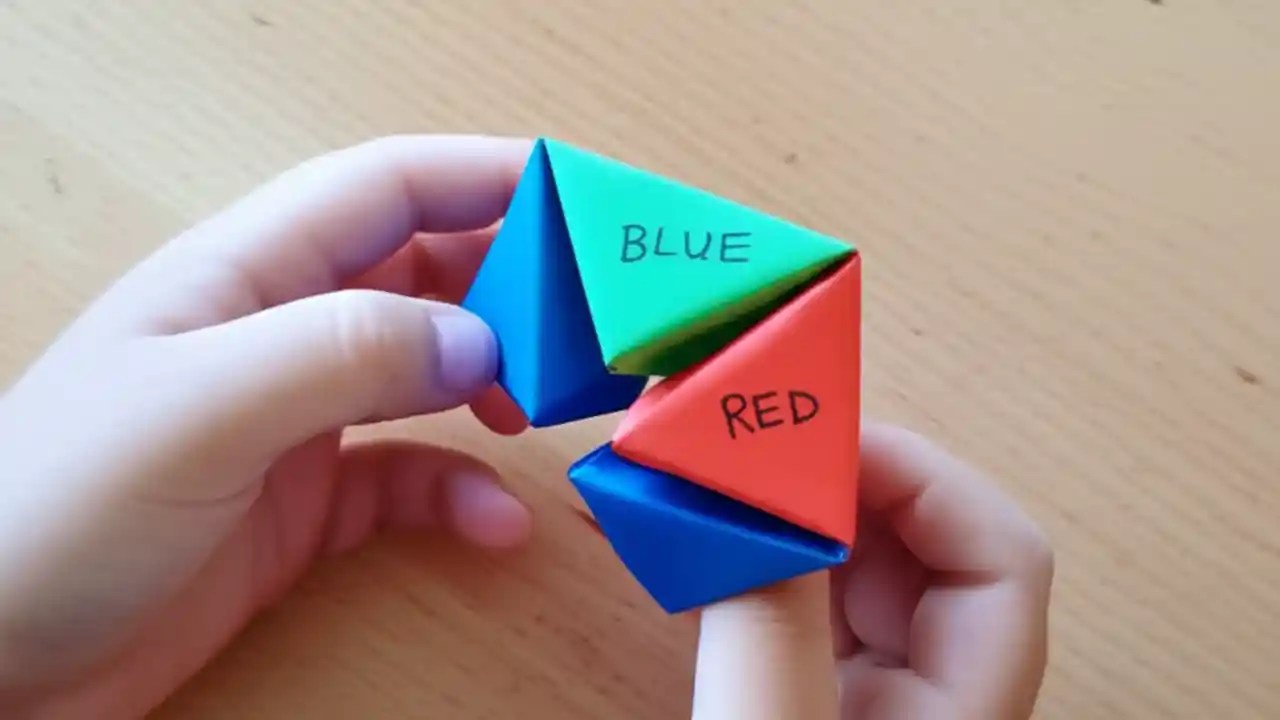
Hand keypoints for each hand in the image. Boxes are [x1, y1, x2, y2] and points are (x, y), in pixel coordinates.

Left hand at [0, 135, 535, 717]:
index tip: (583, 198)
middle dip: (513, 283)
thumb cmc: (58, 511)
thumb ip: (340, 355)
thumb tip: (478, 341)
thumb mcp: (198, 410)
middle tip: (593, 323)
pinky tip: (495, 524)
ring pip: (427, 369)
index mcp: (245, 274)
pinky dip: (462, 491)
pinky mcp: (304, 504)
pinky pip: (409, 476)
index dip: (487, 176)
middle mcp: (278, 332)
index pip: (387, 189)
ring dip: (498, 381)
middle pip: (423, 271)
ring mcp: (295, 419)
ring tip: (551, 410)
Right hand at [690, 422, 1052, 719]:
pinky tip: (703, 547)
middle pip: (929, 547)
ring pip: (866, 571)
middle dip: (842, 481)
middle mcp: (938, 694)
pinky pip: (812, 608)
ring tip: (712, 482)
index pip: (1002, 556)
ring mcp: (884, 701)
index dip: (921, 475)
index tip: (811, 439)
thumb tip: (760, 501)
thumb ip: (771, 628)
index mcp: (965, 709)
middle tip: (746, 447)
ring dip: (796, 516)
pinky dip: (764, 564)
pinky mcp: (828, 703)